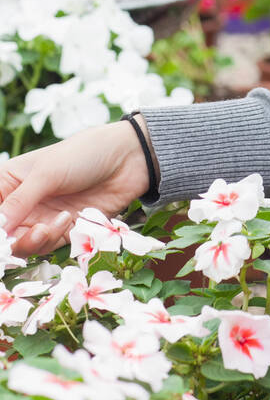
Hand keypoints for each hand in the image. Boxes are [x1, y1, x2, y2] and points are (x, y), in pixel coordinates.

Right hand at [0, 120, 156, 257]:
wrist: (127, 160)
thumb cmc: (83, 154)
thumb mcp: (46, 173)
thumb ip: (19, 202)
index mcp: (9, 181)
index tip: (1, 233)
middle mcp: (22, 202)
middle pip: (4, 233)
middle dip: (8, 240)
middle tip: (19, 237)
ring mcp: (41, 217)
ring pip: (21, 245)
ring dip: (31, 241)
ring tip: (46, 227)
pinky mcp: (62, 231)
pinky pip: (46, 246)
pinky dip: (51, 238)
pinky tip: (66, 219)